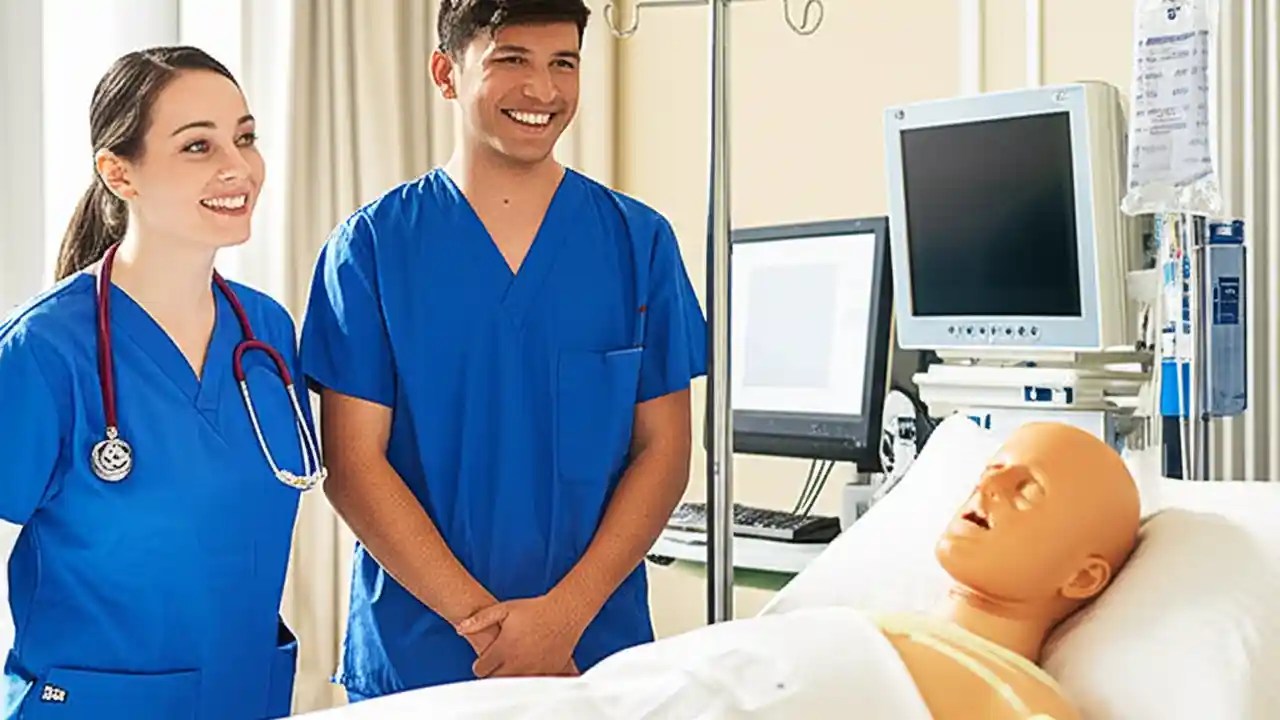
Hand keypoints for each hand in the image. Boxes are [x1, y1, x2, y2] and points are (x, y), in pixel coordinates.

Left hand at [456, 596, 585, 677]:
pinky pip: (533, 685)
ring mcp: (533, 670)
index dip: (481, 664)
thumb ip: (480, 619)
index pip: (481, 670)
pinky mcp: (548, 673)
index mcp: (503, 649)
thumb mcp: (505, 609)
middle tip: (498, 664)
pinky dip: (529, 680)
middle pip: (495, 681)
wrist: (565, 613)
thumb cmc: (535, 609)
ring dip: (511, 678)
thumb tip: (460, 628)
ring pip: (514, 685)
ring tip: (513, 664)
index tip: (486, 660)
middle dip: (494, 673)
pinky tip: (529, 668)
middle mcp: (517, 663)